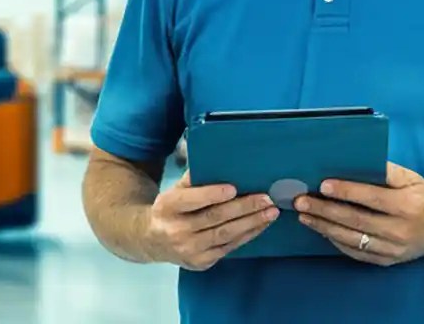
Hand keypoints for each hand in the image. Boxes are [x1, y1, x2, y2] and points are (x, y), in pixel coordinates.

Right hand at [144, 170, 279, 270]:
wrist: (153, 241)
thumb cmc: (170, 209)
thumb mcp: (174, 191)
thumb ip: (193, 178)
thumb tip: (219, 160)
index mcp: (167, 207)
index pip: (191, 200)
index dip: (212, 194)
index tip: (234, 187)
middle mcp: (176, 230)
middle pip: (214, 218)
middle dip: (243, 207)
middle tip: (266, 198)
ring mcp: (189, 249)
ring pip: (225, 234)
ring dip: (251, 222)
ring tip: (270, 211)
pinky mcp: (201, 262)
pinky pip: (229, 247)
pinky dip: (247, 235)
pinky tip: (261, 225)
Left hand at [295, 162, 423, 266]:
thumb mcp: (412, 178)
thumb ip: (386, 171)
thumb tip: (354, 162)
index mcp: (408, 206)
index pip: (372, 197)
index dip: (346, 191)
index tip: (322, 185)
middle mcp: (400, 230)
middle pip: (356, 220)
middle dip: (325, 210)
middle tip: (301, 202)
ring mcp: (393, 249)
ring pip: (352, 239)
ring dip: (324, 227)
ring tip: (304, 216)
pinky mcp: (387, 261)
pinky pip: (356, 252)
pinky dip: (336, 241)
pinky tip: (321, 230)